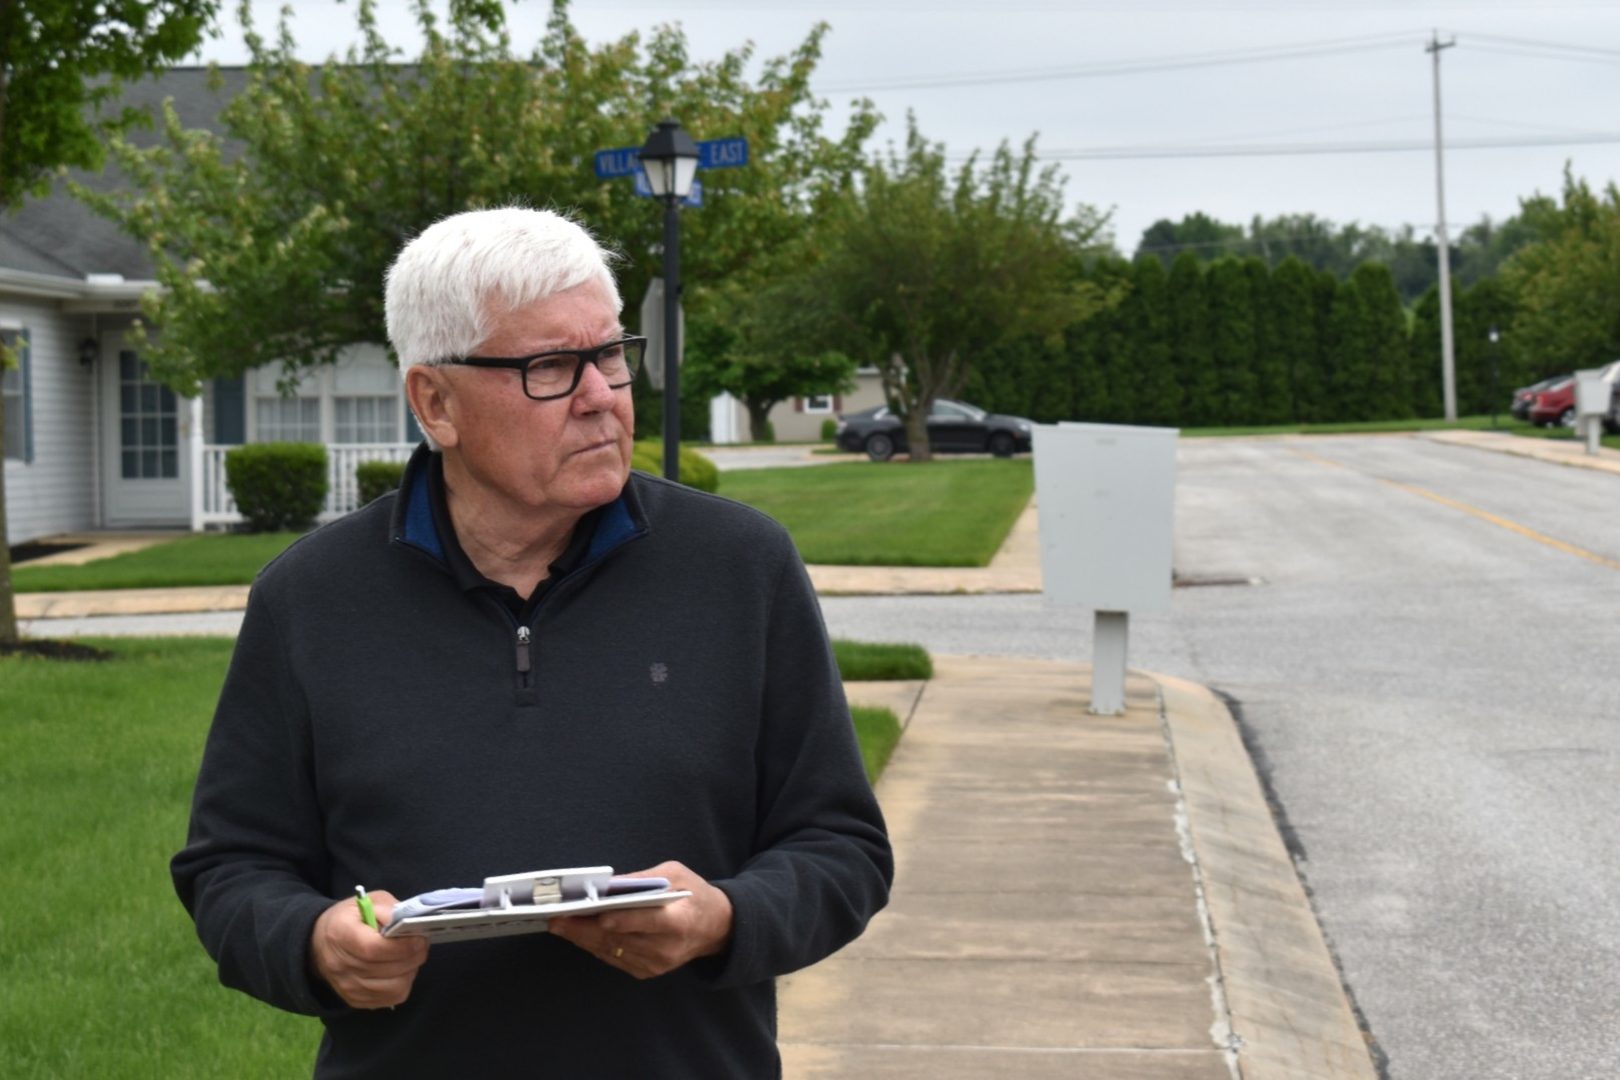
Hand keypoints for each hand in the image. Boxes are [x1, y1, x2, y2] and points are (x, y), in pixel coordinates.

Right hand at [309, 891, 429, 1008]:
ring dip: (410, 971)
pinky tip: (401, 970)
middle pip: (386, 969)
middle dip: (413, 957)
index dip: (402, 946)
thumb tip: (407, 922)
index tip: (420, 937)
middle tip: (422, 945)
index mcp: (341, 934)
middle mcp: (340, 965)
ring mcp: (347, 986)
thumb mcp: (368, 902)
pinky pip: (391, 998)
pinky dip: (403, 984)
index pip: (374, 949)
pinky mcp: (355, 1000)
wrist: (319, 943)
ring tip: (411, 957)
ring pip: (393, 987)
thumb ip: (388, 909)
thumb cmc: (350, 918)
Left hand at [548, 861, 732, 979]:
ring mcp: (656, 964)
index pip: (645, 922)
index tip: (595, 914)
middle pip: (620, 939)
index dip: (620, 920)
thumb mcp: (676, 873)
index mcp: (679, 920)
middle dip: (585, 929)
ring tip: (559, 925)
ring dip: (583, 939)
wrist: (716, 928)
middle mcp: (667, 948)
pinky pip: (614, 959)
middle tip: (557, 919)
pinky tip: (578, 935)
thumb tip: (609, 884)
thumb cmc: (694, 895)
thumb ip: (644, 878)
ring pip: (612, 951)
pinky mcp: (647, 971)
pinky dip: (595, 946)